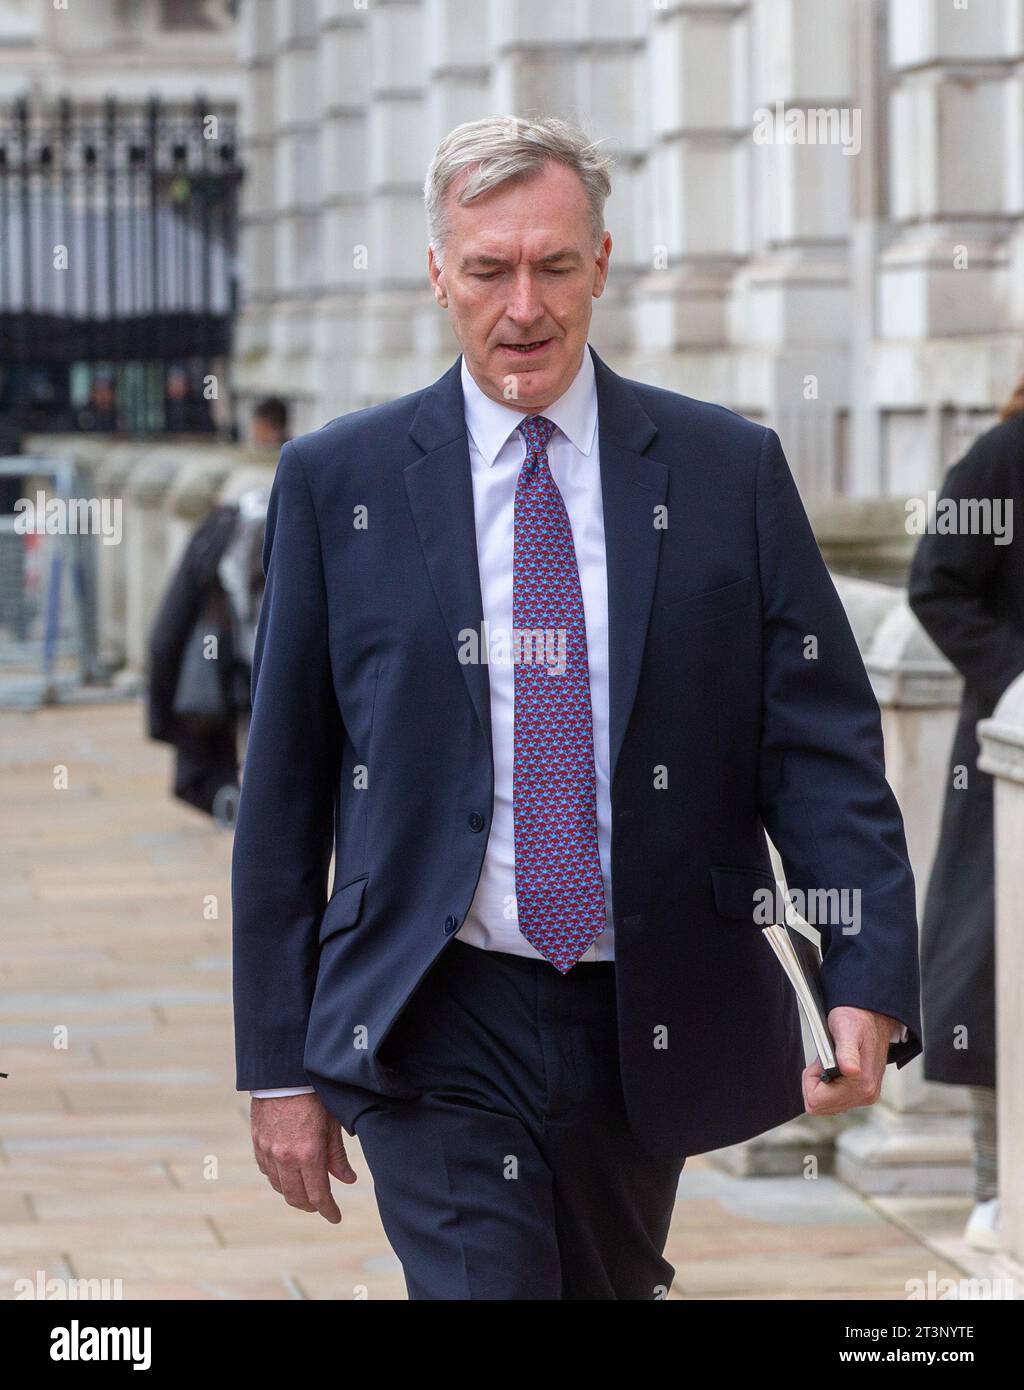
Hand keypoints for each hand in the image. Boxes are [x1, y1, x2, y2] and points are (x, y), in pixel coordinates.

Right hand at [251, 1092, 356, 1221]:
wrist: (284, 1071)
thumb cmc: (314, 1094)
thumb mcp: (332, 1123)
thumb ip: (337, 1156)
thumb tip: (347, 1180)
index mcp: (308, 1153)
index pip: (318, 1195)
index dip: (328, 1210)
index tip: (335, 1217)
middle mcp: (285, 1157)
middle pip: (296, 1197)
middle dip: (310, 1205)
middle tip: (321, 1205)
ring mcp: (268, 1150)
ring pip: (279, 1186)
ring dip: (293, 1193)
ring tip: (306, 1190)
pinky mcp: (257, 1142)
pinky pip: (266, 1170)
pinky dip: (277, 1177)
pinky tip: (287, 1173)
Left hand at [802, 1005, 895, 1116]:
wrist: (872, 1016)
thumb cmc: (856, 1019)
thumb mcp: (845, 1029)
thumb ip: (846, 1053)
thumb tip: (851, 1071)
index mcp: (861, 1085)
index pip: (815, 1101)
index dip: (811, 1079)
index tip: (821, 1061)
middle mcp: (866, 1095)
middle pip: (819, 1106)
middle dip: (815, 1082)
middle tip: (825, 1060)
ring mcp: (865, 1096)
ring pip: (825, 1105)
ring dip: (822, 1083)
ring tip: (832, 1061)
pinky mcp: (862, 1094)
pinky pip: (833, 1100)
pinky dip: (829, 1084)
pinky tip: (837, 1067)